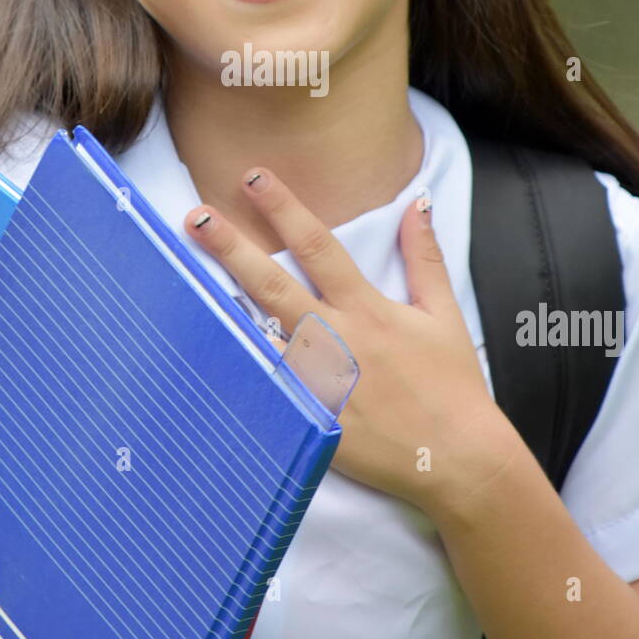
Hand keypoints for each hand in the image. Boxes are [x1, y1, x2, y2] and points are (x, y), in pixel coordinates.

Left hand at [184, 166, 512, 522]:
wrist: (458, 460)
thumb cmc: (454, 388)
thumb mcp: (444, 315)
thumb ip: (425, 257)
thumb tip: (418, 202)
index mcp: (368, 309)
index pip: (317, 246)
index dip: (284, 208)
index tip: (254, 178)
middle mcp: (337, 340)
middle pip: (273, 285)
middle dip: (233, 247)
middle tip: (196, 217)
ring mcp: (318, 383)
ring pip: (258, 336)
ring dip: (220, 303)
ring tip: (180, 276)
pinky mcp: (309, 421)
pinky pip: (264, 390)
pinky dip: (235, 368)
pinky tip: (203, 349)